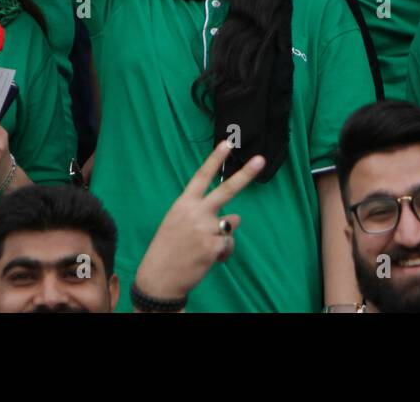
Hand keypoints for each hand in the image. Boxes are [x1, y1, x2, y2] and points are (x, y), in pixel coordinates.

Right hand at [133, 140, 264, 302]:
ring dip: (224, 234)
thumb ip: (200, 214)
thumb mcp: (176, 222)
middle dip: (245, 174)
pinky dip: (222, 253)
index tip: (227, 143)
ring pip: (231, 223)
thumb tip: (232, 217)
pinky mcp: (213, 247)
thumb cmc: (168, 248)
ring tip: (205, 245)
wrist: (159, 277)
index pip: (202, 176)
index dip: (215, 159)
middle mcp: (196, 212)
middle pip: (226, 190)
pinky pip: (228, 245)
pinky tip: (207, 259)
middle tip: (260, 160)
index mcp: (184, 204)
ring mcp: (206, 229)